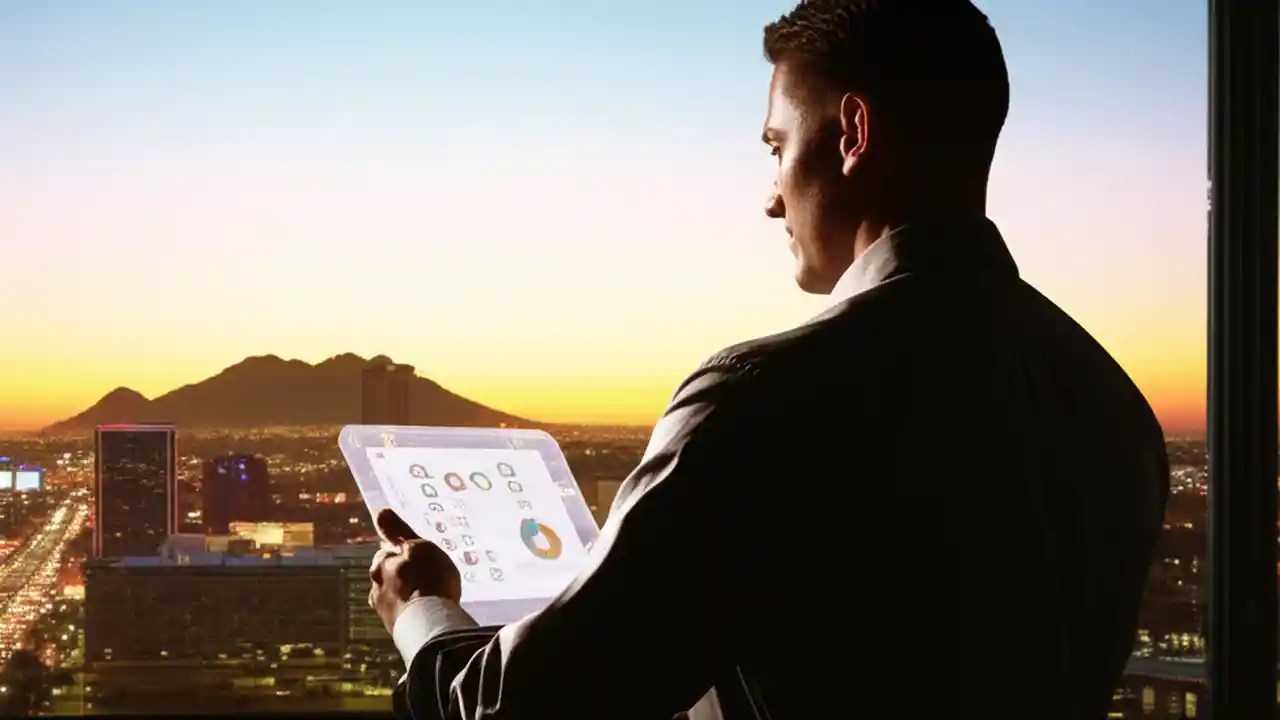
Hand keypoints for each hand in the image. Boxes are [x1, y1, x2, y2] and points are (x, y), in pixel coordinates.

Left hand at [368, 508, 462, 632]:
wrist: (430, 623)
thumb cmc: (428, 578)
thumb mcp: (418, 546)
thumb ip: (398, 530)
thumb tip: (379, 511)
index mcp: (380, 563)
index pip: (388, 551)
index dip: (404, 553)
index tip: (419, 557)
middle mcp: (375, 585)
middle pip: (387, 574)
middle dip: (400, 574)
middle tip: (425, 577)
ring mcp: (382, 609)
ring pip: (393, 594)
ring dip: (404, 594)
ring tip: (426, 598)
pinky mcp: (393, 628)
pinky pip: (401, 613)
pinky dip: (409, 611)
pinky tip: (423, 613)